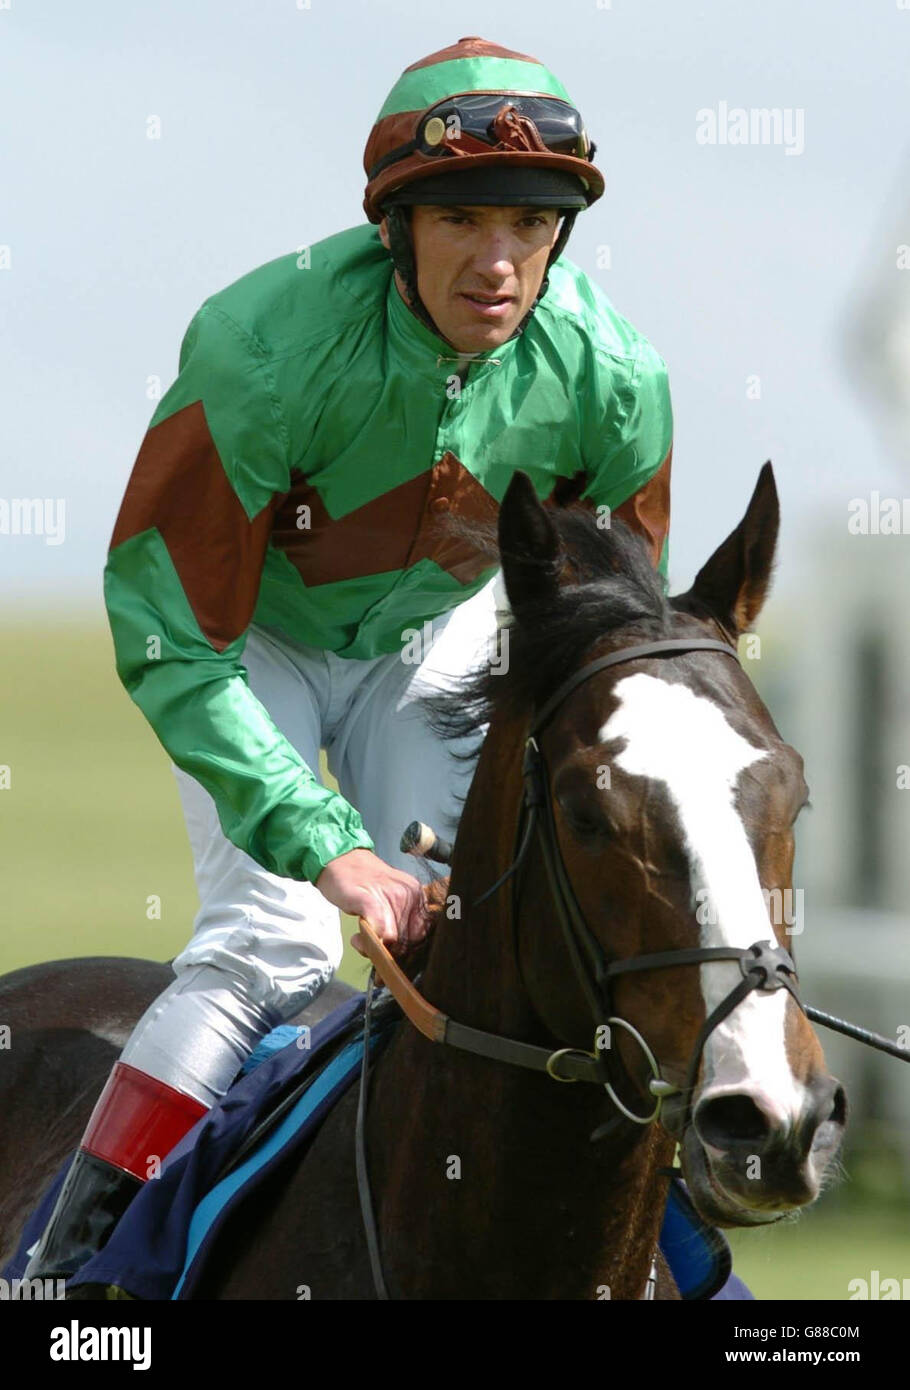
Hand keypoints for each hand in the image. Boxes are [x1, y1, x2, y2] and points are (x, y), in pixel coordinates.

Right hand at [315, 848, 430, 958]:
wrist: (341, 860)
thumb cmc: (363, 883)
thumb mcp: (390, 898)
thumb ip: (400, 921)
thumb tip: (403, 954)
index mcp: (417, 896)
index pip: (424, 933)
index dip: (410, 949)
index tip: (394, 954)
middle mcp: (410, 895)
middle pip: (412, 940)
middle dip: (393, 952)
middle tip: (374, 948)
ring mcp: (392, 897)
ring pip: (396, 940)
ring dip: (377, 949)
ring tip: (362, 941)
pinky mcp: (370, 901)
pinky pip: (379, 932)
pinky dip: (368, 942)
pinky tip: (358, 939)